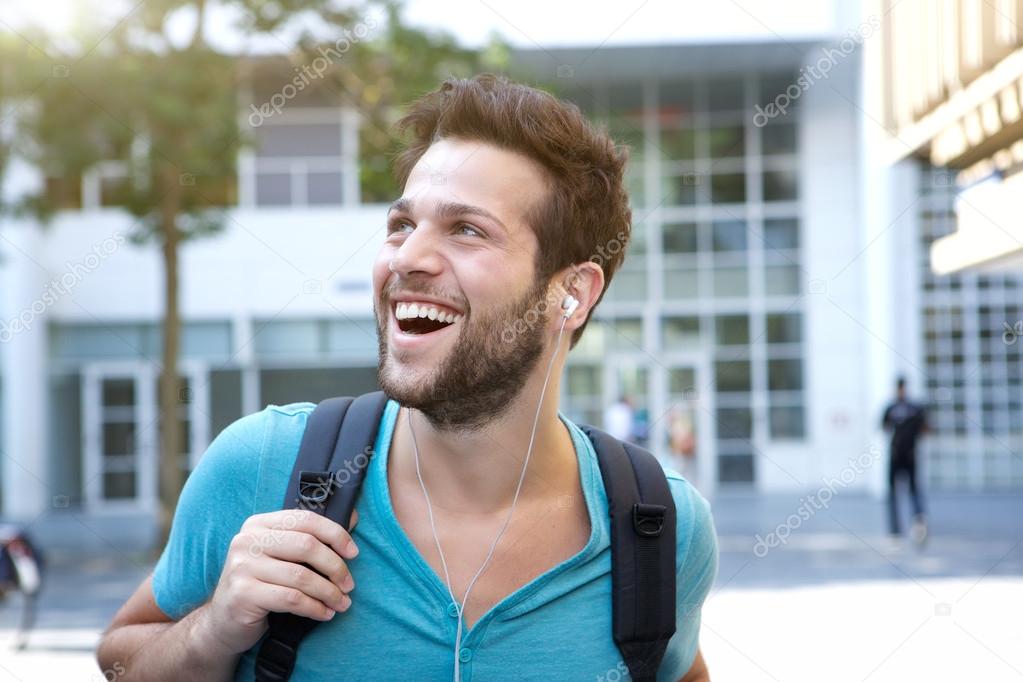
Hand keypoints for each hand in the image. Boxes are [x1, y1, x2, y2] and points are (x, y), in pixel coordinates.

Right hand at [200, 508, 359, 654]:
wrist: (223, 622)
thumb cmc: (261, 584)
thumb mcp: (280, 556)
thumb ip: (310, 538)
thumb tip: (353, 518)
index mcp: (259, 524)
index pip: (305, 519)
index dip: (335, 534)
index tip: (353, 552)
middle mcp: (247, 540)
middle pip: (306, 546)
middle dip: (335, 567)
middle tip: (349, 585)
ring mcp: (242, 566)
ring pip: (301, 576)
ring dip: (328, 592)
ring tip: (341, 603)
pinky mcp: (243, 593)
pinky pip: (291, 599)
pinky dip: (314, 607)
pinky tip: (324, 613)